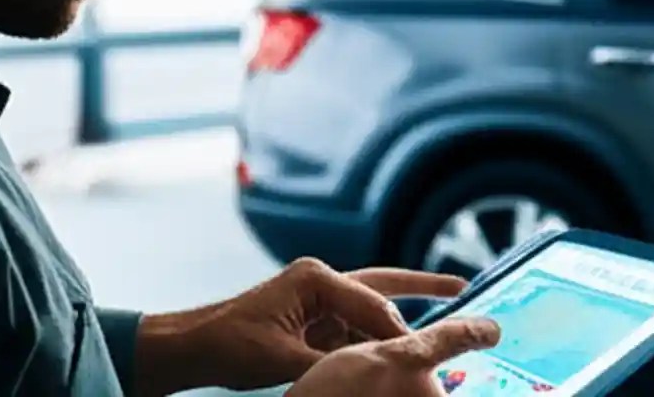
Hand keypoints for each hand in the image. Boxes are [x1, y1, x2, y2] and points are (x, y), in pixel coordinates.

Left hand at [133, 258, 467, 395]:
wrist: (192, 347)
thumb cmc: (229, 346)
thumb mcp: (285, 360)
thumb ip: (332, 366)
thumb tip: (370, 374)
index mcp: (316, 279)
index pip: (373, 306)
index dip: (400, 334)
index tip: (426, 354)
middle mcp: (321, 280)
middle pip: (383, 285)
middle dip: (423, 288)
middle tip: (462, 288)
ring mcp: (316, 298)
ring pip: (371, 307)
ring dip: (399, 320)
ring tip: (441, 324)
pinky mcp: (312, 317)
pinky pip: (354, 327)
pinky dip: (374, 338)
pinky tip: (396, 351)